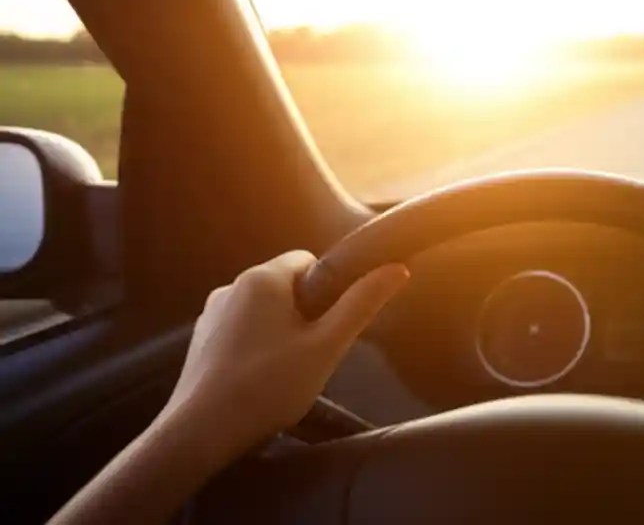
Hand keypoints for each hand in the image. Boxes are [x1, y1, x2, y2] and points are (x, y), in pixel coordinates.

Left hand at [159, 251, 408, 461]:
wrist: (201, 432)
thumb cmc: (269, 386)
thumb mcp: (327, 347)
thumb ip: (361, 305)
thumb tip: (396, 269)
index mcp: (262, 278)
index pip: (308, 261)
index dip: (328, 291)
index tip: (331, 326)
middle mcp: (230, 286)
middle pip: (285, 287)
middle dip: (304, 316)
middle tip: (312, 356)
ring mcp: (210, 314)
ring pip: (262, 312)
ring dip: (279, 333)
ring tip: (284, 374)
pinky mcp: (199, 341)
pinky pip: (239, 331)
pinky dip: (254, 349)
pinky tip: (257, 382)